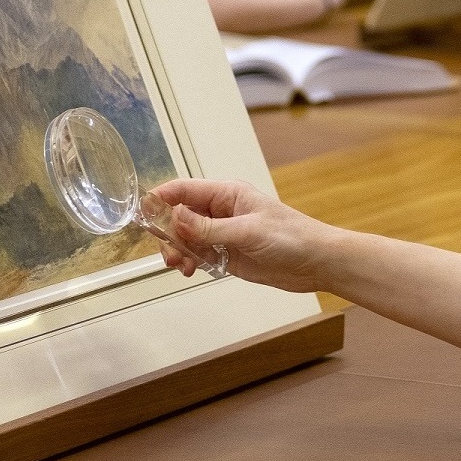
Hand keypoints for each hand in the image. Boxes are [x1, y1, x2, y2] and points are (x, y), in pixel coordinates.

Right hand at [147, 178, 333, 290]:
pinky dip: (191, 261)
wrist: (317, 262)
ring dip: (179, 250)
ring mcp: (224, 233)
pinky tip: (192, 270)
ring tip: (183, 266)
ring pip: (187, 238)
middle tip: (172, 254)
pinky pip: (199, 254)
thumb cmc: (292, 238)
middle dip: (170, 234)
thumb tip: (176, 216)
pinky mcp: (228, 254)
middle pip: (180, 217)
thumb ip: (209, 227)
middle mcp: (222, 211)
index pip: (184, 190)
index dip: (161, 199)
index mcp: (227, 194)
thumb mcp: (247, 231)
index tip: (143, 213)